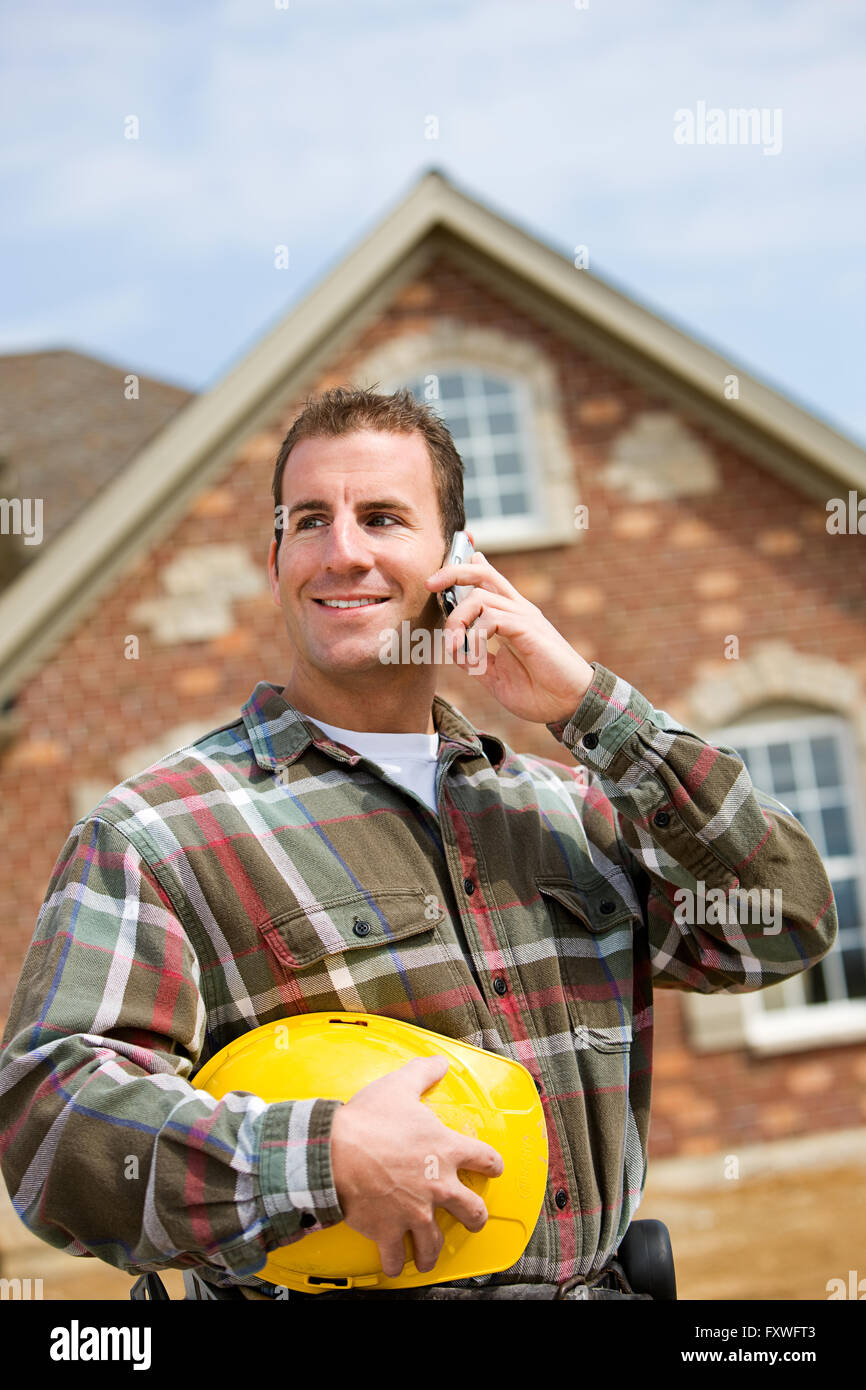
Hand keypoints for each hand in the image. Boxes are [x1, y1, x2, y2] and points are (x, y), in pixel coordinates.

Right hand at [328, 1055, 504, 1277]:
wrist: (334, 1152)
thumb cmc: (368, 1119)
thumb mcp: (400, 1085)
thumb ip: (424, 1073)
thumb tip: (440, 1061)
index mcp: (447, 1149)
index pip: (486, 1159)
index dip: (492, 1164)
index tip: (493, 1168)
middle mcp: (439, 1186)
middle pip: (472, 1211)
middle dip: (474, 1217)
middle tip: (471, 1219)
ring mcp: (416, 1213)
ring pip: (435, 1243)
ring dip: (432, 1251)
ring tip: (428, 1255)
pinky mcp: (390, 1231)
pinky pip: (396, 1258)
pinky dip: (395, 1264)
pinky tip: (394, 1265)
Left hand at [425, 551, 594, 723]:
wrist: (570, 705)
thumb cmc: (539, 691)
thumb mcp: (495, 677)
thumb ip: (475, 660)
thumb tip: (454, 649)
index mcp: (511, 617)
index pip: (486, 580)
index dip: (463, 569)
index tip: (439, 576)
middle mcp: (517, 610)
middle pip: (482, 574)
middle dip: (452, 572)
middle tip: (430, 586)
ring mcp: (524, 617)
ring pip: (480, 597)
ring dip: (458, 621)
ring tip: (456, 648)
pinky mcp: (528, 629)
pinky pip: (492, 618)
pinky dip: (475, 637)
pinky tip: (475, 660)